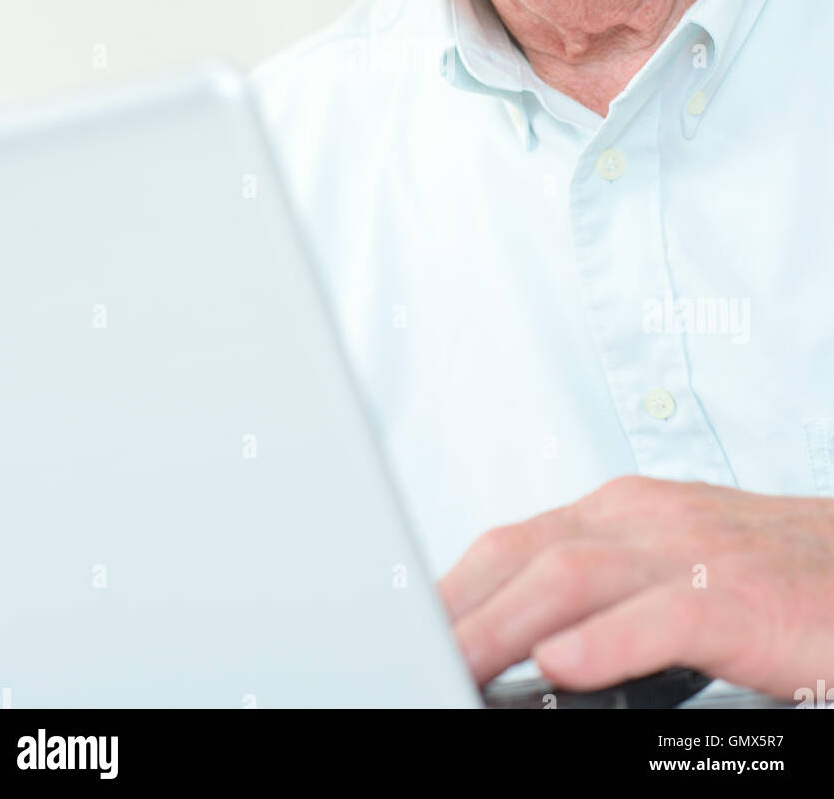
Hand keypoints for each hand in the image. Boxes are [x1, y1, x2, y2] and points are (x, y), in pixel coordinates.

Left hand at [438, 476, 833, 700]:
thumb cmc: (776, 579)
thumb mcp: (671, 574)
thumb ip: (601, 598)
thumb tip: (525, 646)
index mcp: (624, 513)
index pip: (513, 543)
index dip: (454, 590)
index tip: (410, 634)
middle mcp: (648, 520)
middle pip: (527, 555)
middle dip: (459, 611)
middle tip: (407, 658)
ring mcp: (695, 553)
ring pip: (574, 576)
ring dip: (503, 628)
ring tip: (452, 669)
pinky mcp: (743, 597)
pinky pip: (664, 614)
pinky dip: (608, 642)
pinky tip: (563, 668)